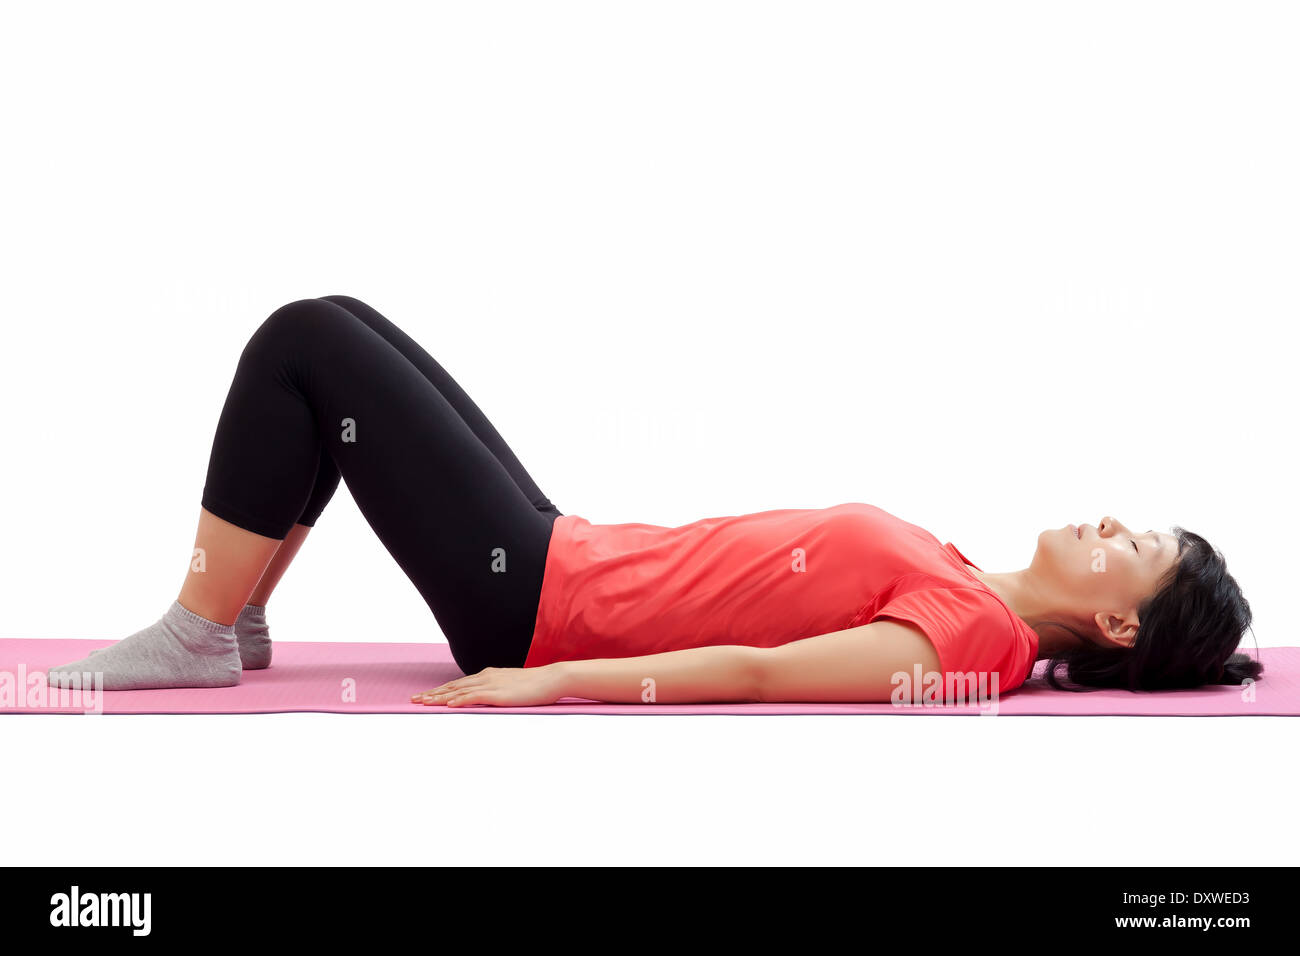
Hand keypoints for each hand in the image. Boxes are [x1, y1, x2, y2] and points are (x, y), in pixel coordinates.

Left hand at [411, 665, 564, 707]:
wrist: (551, 679)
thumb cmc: (535, 685)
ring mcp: (491, 684)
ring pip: (458, 691)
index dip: (440, 690)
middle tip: (414, 699)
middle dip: (432, 693)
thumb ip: (497, 689)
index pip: (458, 683)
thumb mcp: (511, 686)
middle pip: (453, 686)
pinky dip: (459, 700)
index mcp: (488, 675)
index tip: (426, 695)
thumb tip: (487, 697)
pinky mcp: (498, 694)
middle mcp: (485, 677)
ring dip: (439, 697)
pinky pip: (474, 697)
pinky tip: (448, 704)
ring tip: (423, 702)